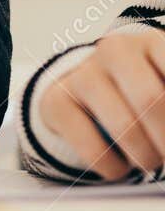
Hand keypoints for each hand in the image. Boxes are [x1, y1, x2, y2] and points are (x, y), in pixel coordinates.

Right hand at [39, 32, 164, 180]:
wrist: (82, 90)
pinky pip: (93, 148)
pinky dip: (114, 168)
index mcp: (150, 42)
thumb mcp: (161, 83)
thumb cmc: (138, 90)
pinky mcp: (56, 102)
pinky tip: (119, 166)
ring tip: (149, 162)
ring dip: (146, 157)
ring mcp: (82, 74)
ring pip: (124, 127)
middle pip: (152, 100)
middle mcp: (114, 51)